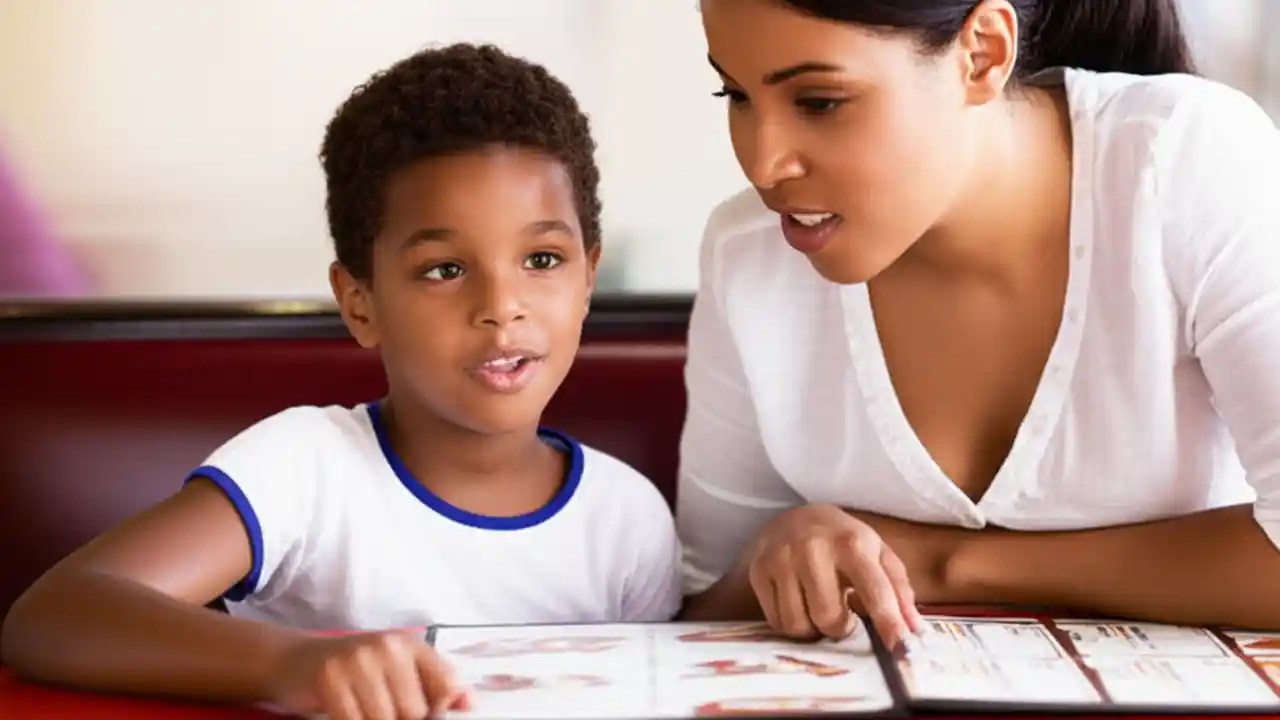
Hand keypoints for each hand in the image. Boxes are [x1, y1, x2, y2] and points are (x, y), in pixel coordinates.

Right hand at [269, 630, 469, 719]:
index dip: (438, 709)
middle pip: (415, 711)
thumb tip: (470, 704)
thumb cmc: (356, 669)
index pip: (446, 684)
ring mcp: (357, 661)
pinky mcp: (330, 679)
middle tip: (383, 710)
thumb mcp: (397, 668)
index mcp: (410, 644)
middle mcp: (387, 647)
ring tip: (365, 711)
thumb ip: (434, 683)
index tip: (425, 714)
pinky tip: (348, 714)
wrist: (297, 660)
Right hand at [741, 503, 925, 647]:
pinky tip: (800, 605)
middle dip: (840, 627)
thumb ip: (898, 591)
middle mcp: (813, 547)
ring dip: (814, 628)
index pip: (875, 590)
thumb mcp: (878, 555)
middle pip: (829, 617)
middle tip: (844, 616)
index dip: (889, 623)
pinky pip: (776, 621)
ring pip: (799, 624)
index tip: (901, 651)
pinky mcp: (758, 570)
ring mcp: (781, 558)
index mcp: (852, 542)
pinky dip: (792, 623)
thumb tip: (914, 632)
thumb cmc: (845, 543)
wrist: (796, 518)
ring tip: (820, 609)